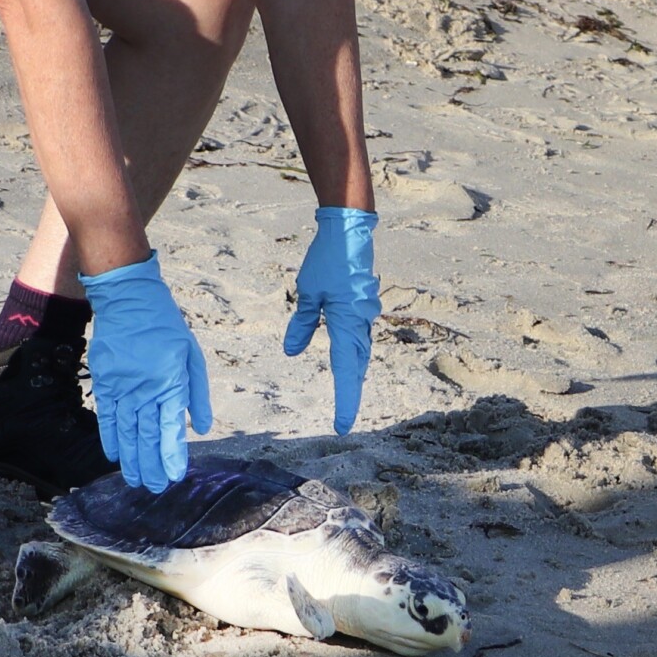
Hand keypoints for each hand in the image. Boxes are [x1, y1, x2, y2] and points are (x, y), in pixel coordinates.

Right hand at [80, 252, 212, 492]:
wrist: (127, 300)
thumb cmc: (165, 327)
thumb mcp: (191, 355)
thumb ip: (196, 393)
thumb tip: (201, 428)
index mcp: (170, 382)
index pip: (171, 427)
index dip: (172, 454)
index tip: (175, 475)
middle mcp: (145, 389)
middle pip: (147, 435)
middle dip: (152, 465)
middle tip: (156, 487)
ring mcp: (122, 387)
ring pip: (126, 431)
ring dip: (131, 459)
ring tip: (136, 480)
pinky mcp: (105, 382)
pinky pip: (107, 416)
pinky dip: (110, 437)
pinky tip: (114, 455)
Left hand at [283, 207, 380, 437]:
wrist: (351, 230)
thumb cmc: (328, 260)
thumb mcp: (307, 293)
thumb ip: (302, 324)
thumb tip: (292, 352)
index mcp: (347, 323)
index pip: (345, 371)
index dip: (344, 400)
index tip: (341, 425)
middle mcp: (361, 323)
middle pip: (356, 366)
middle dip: (349, 392)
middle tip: (342, 420)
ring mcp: (365, 314)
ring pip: (359, 352)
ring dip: (351, 374)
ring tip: (345, 396)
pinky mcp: (363, 305)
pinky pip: (359, 336)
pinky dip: (352, 353)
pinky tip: (347, 358)